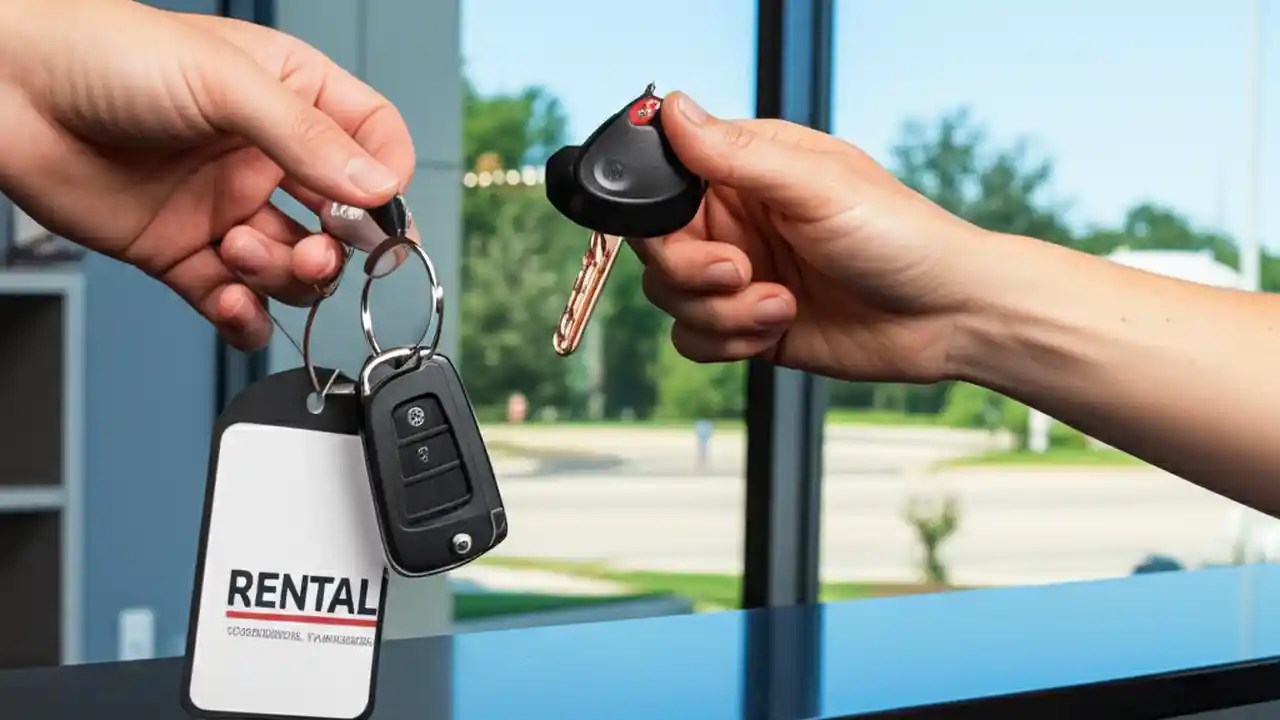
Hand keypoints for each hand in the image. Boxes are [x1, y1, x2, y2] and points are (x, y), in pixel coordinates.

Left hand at [0, 0, 414, 349]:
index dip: (386, 178)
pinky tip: (232, 303)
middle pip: (342, 219)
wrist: (6, 92)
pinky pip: (235, 301)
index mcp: (291, 97)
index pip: (373, 140)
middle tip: (316, 252)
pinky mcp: (183, 252)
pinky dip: (245, 318)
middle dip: (338, 246)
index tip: (378, 208)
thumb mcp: (225, 82)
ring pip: (294, 267)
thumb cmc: (104, 54)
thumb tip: (379, 189)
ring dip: (283, 276)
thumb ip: (307, 139)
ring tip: (240, 251)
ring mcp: (226, 206)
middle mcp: (265, 156)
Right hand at [634, 92, 995, 383]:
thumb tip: (673, 109)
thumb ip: (738, 154)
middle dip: (688, 269)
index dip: (658, 209)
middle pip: (657, 247)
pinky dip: (727, 341)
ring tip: (780, 305)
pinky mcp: (747, 327)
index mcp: (747, 170)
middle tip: (739, 272)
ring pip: (669, 298)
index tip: (685, 227)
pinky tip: (778, 327)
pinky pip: (693, 338)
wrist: (947, 318)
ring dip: (719, 312)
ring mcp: (739, 276)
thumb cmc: (901, 237)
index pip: (665, 179)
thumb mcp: (817, 186)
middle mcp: (736, 221)